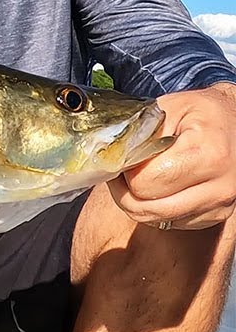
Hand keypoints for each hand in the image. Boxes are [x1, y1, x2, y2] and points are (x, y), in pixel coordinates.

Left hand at [109, 82, 235, 230]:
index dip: (124, 170)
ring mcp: (220, 205)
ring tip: (137, 176)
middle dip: (126, 190)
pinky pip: (171, 223)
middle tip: (122, 169)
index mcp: (207, 155)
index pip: (143, 183)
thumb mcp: (169, 108)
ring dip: (138, 202)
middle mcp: (219, 187)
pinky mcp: (217, 215)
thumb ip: (139, 133)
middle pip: (147, 209)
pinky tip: (158, 186)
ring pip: (156, 220)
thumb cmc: (203, 112)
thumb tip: (111, 158)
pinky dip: (156, 208)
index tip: (122, 156)